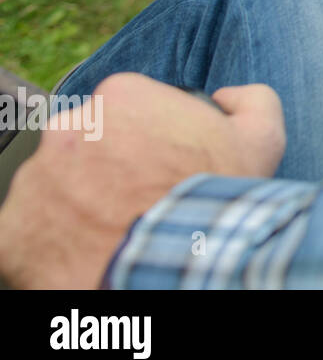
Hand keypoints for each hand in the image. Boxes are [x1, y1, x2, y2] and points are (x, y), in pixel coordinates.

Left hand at [0, 73, 284, 287]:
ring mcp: (37, 178)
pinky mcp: (14, 229)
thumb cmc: (217, 197)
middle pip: (87, 143)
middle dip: (110, 167)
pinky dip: (55, 240)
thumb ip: (251, 98)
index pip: (127, 108)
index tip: (163, 165)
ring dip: (80, 202)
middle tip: (141, 198)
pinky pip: (30, 230)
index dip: (149, 138)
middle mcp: (71, 126)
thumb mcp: (261, 138)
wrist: (180, 264)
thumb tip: (228, 94)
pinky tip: (90, 250)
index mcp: (123, 95)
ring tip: (118, 229)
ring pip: (57, 185)